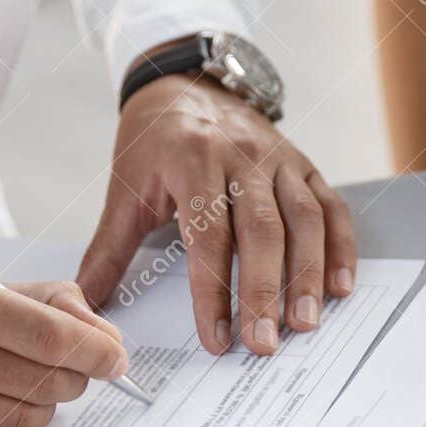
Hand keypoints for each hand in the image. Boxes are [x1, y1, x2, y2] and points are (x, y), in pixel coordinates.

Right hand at [0, 267, 127, 426]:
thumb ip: (31, 302)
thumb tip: (99, 331)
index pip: (49, 334)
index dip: (95, 351)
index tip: (115, 359)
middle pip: (46, 384)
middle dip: (67, 380)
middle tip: (59, 373)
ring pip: (21, 423)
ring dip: (28, 409)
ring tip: (0, 387)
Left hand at [76, 74, 356, 356]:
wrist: (186, 82)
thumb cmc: (153, 141)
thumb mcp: (125, 189)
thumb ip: (109, 249)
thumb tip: (85, 302)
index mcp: (192, 161)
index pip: (207, 236)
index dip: (213, 291)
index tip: (216, 340)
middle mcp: (242, 157)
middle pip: (262, 231)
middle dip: (265, 292)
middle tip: (265, 344)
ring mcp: (279, 160)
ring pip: (303, 220)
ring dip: (308, 275)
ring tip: (305, 324)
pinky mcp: (304, 165)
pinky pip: (331, 207)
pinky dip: (340, 248)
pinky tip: (340, 288)